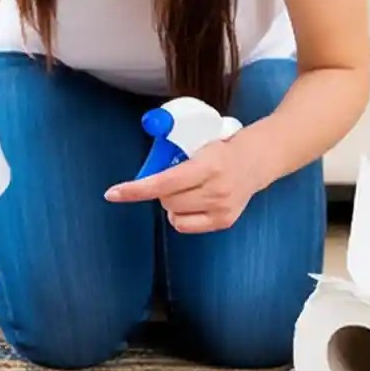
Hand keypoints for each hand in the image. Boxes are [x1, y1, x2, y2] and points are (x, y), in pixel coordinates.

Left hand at [103, 139, 265, 233]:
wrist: (256, 160)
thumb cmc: (221, 149)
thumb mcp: (197, 145)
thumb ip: (172, 157)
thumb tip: (143, 173)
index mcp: (208, 165)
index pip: (164, 182)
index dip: (136, 189)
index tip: (113, 193)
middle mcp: (217, 190)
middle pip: (166, 201)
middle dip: (160, 190)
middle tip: (174, 176)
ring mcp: (222, 208)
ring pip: (173, 214)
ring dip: (171, 203)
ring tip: (188, 188)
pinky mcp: (224, 221)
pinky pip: (185, 225)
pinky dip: (181, 215)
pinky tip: (193, 201)